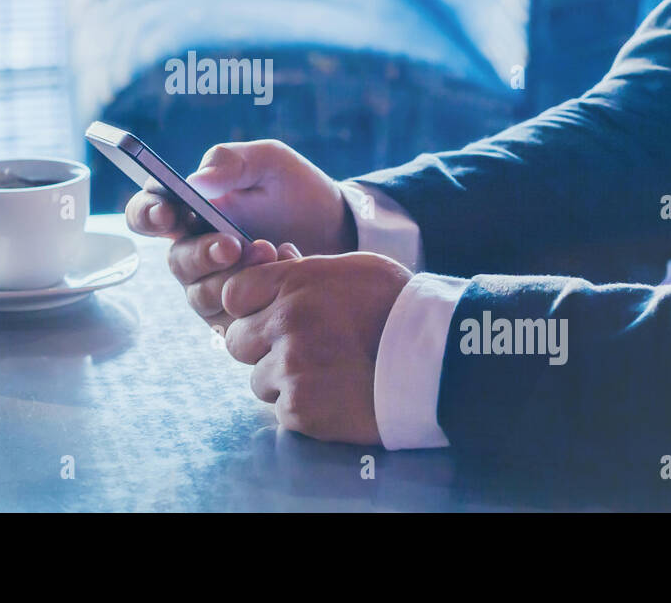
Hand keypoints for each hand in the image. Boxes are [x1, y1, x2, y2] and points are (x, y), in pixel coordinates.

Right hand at [124, 140, 356, 328]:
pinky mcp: (240, 313)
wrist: (339, 229)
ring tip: (271, 251)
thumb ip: (231, 162)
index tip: (168, 214)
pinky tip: (286, 269)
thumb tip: (194, 182)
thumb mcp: (269, 162)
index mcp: (189, 209)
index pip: (146, 213)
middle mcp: (195, 250)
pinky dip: (257, 299)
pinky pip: (233, 320)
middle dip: (202, 255)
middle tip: (233, 244)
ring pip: (201, 296)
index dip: (147, 215)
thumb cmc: (296, 189)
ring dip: (234, 279)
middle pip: (176, 261)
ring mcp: (216, 285)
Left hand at [222, 249, 412, 443]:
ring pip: (257, 379)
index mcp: (293, 283)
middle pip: (236, 341)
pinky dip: (303, 409)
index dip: (249, 307)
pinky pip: (281, 411)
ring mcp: (290, 368)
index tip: (268, 316)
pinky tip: (334, 398)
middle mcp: (284, 323)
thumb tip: (277, 258)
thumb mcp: (353, 268)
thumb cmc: (400, 307)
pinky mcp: (301, 409)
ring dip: (282, 381)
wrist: (437, 360)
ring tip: (324, 375)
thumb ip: (306, 269)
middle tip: (295, 351)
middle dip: (260, 347)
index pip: (233, 295)